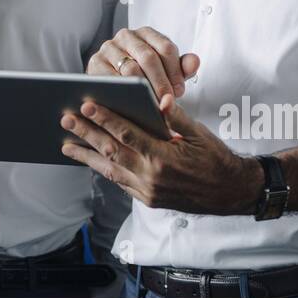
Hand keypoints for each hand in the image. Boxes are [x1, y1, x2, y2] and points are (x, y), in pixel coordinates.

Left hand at [60, 98, 261, 214]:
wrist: (231, 193)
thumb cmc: (215, 158)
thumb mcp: (198, 133)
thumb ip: (175, 116)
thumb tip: (158, 98)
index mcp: (164, 157)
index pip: (128, 134)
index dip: (106, 119)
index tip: (87, 105)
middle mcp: (152, 177)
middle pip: (112, 151)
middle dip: (87, 134)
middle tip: (66, 119)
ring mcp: (148, 191)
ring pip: (110, 170)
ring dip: (86, 155)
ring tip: (66, 143)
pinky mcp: (147, 199)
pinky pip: (119, 182)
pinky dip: (102, 170)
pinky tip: (90, 160)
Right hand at [87, 27, 199, 110]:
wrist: (114, 83)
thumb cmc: (144, 75)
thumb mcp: (166, 71)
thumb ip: (183, 67)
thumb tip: (194, 62)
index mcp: (146, 33)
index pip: (165, 47)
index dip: (175, 71)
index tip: (179, 91)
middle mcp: (126, 35)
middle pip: (148, 57)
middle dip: (160, 81)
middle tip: (167, 101)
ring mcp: (109, 47)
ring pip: (130, 68)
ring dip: (144, 88)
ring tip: (153, 104)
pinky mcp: (95, 62)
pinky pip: (111, 78)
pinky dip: (123, 91)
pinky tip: (132, 103)